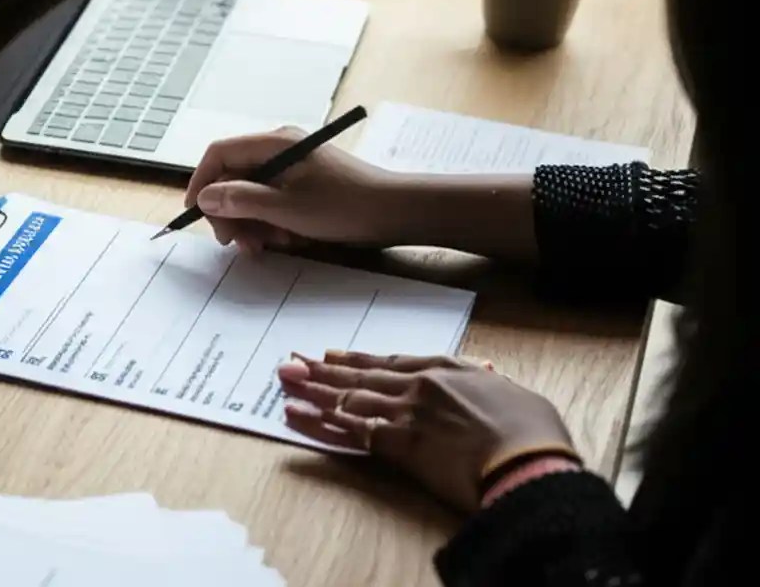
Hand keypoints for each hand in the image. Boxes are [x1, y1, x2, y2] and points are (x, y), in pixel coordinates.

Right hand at [184, 127, 404, 253]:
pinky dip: (271, 224)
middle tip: (234, 243)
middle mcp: (279, 150)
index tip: (195, 213)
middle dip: (229, 212)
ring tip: (265, 247)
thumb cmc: (345, 205)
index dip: (201, 182)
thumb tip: (206, 197)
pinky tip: (285, 241)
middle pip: (233, 177)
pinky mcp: (302, 186)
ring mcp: (291, 168)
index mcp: (274, 143)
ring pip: (251, 195)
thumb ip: (241, 200)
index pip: (219, 154)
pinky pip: (272, 203)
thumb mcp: (286, 208)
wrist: (394, 212)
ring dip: (251, 224)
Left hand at [277, 352, 574, 512]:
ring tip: (285, 379)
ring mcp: (405, 413)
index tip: (334, 355)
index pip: (392, 361)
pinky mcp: (397, 444)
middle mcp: (419, 385)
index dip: (360, 359)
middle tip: (292, 360)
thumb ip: (488, 383)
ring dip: (313, 389)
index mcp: (447, 369)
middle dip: (324, 369)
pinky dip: (319, 422)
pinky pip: (350, 429)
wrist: (526, 462)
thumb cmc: (532, 432)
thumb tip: (486, 375)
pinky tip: (297, 415)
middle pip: (361, 374)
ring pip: (349, 396)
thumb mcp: (515, 394)